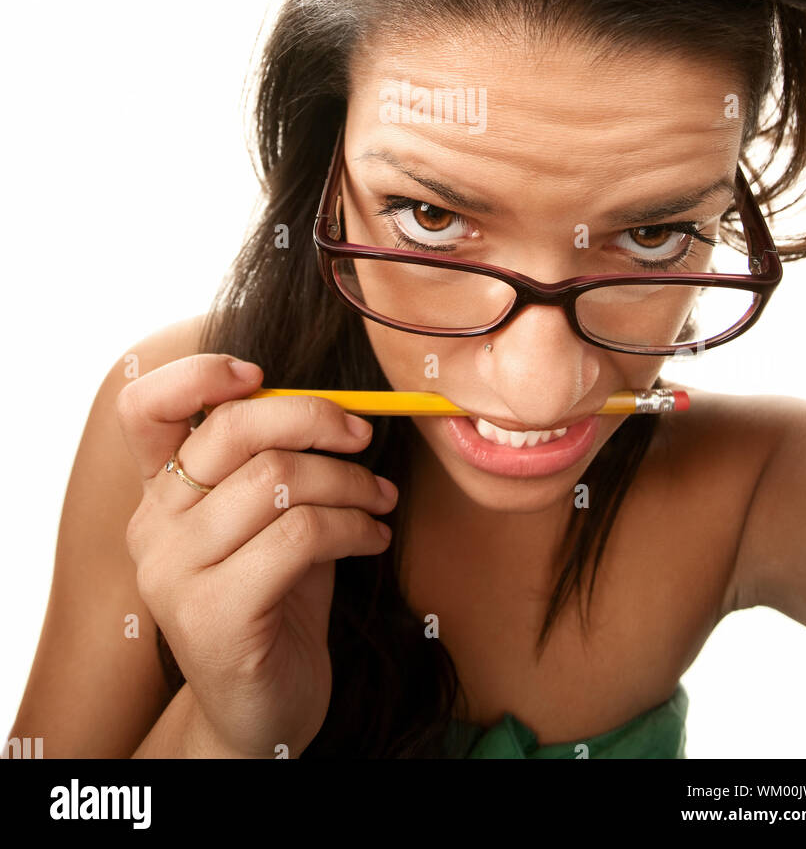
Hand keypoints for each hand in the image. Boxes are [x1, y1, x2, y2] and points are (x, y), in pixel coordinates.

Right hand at [118, 354, 396, 758]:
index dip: (198, 374)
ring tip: (380, 500)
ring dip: (350, 482)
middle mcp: (152, 526)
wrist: (260, 712)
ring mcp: (174, 571)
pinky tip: (372, 537)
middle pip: (232, 427)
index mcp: (158, 493)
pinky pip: (301, 535)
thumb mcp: (271, 519)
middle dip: (315, 417)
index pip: (142, 407)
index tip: (262, 376)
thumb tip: (341, 405)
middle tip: (363, 436)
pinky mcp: (212, 613)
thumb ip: (275, 461)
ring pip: (280, 479)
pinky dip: (354, 526)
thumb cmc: (275, 601)